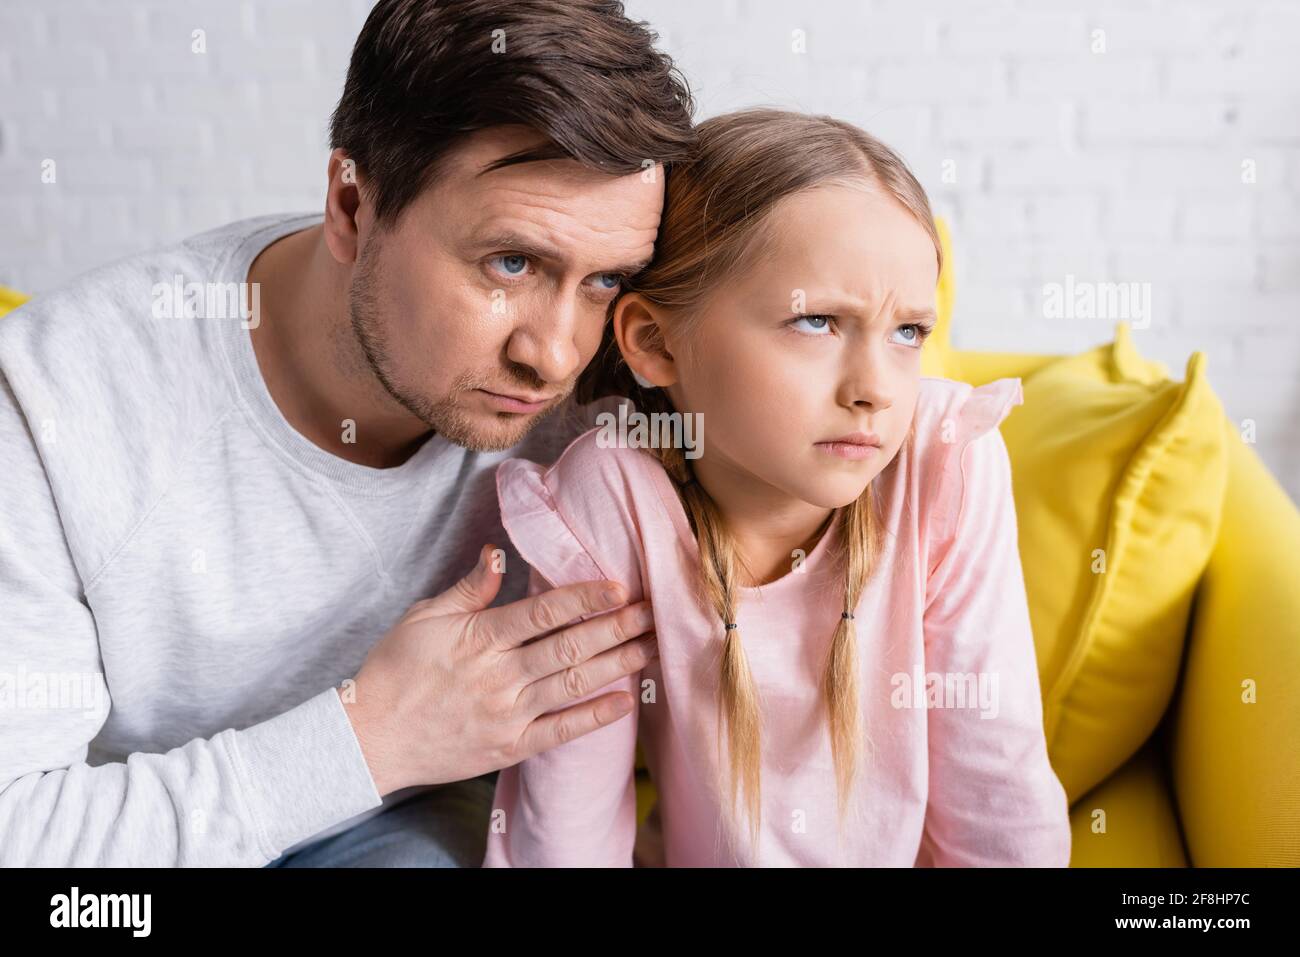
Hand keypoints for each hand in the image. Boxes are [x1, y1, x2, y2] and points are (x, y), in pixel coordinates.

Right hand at [340, 544, 655, 794]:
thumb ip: (469, 589)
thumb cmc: (395, 671)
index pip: (543, 612)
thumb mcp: (424, 617)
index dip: (584, 597)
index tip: (619, 586)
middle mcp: (499, 676)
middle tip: (653, 610)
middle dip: (616, 626)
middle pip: (570, 647)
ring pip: (574, 685)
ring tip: (650, 645)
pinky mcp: (510, 746)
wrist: (370, 738)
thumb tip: (498, 552)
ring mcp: (507, 714)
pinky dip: (595, 716)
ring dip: (618, 664)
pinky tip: (626, 700)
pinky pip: (561, 731)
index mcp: (480, 639)